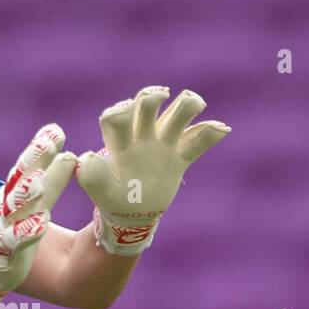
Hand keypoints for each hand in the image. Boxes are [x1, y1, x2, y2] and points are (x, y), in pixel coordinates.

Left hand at [75, 86, 230, 255]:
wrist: (132, 212)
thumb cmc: (112, 197)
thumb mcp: (99, 190)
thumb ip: (91, 174)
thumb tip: (85, 157)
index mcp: (118, 142)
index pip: (117, 117)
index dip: (120, 110)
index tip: (125, 109)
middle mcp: (140, 137)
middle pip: (147, 108)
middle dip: (152, 98)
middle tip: (161, 95)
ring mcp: (162, 145)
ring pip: (176, 118)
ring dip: (186, 106)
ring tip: (196, 103)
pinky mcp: (179, 158)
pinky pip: (196, 143)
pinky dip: (209, 134)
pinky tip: (223, 128)